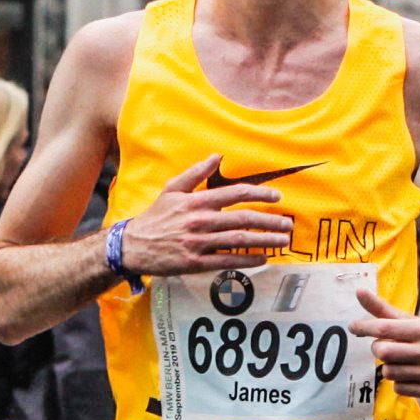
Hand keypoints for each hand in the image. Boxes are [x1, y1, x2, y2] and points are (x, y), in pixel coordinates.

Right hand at [109, 153, 295, 275]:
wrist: (132, 246)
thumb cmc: (155, 217)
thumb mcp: (172, 190)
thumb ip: (195, 173)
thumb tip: (216, 156)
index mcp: (196, 201)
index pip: (234, 193)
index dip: (259, 194)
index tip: (277, 197)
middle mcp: (200, 221)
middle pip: (242, 218)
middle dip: (269, 220)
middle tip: (287, 224)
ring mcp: (198, 243)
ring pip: (238, 240)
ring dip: (264, 240)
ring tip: (282, 241)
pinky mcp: (195, 263)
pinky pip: (226, 261)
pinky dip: (246, 259)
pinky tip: (262, 258)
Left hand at [356, 289, 419, 400]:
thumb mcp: (410, 319)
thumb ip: (383, 308)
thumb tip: (359, 293)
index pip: (386, 328)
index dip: (365, 327)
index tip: (353, 326)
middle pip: (384, 352)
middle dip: (378, 348)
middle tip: (384, 345)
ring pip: (389, 372)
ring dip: (389, 365)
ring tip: (400, 359)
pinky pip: (399, 388)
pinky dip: (399, 380)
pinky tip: (409, 371)